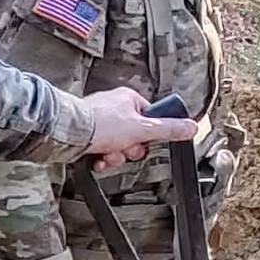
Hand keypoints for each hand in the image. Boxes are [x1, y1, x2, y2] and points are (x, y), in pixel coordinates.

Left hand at [77, 86, 197, 168]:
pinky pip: (102, 150)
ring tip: (107, 155)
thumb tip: (191, 127)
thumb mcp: (142, 129)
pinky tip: (98, 160)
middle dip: (129, 149)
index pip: (150, 120)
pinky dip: (101, 158)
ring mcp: (100, 121)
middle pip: (134, 136)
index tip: (143, 142)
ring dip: (115, 156)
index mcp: (129, 99)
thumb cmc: (100, 125)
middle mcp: (114, 107)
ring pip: (118, 146)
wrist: (68, 134)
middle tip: (123, 149)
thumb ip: (168, 129)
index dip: (148, 136)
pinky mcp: (87, 134)